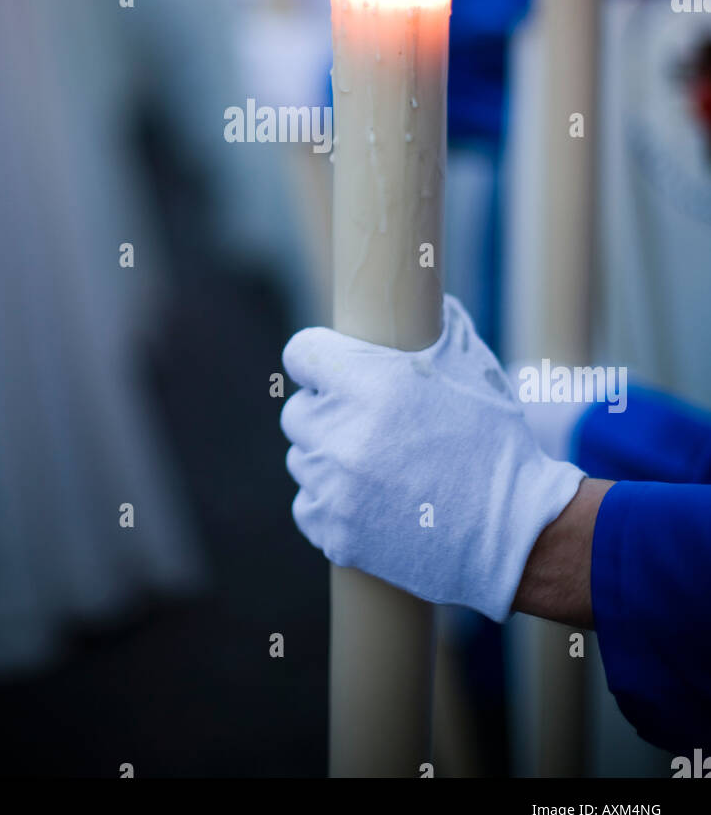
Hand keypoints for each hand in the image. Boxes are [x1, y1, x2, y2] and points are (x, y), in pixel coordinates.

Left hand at [281, 296, 585, 621]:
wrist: (516, 529)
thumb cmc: (495, 438)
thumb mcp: (470, 364)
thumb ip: (434, 322)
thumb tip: (419, 282)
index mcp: (368, 383)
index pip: (301, 354)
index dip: (318, 359)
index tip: (331, 369)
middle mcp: (342, 433)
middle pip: (298, 411)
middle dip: (326, 413)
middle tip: (362, 423)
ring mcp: (335, 487)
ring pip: (303, 459)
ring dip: (328, 458)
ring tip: (372, 465)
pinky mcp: (335, 532)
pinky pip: (307, 505)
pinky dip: (330, 503)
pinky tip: (365, 500)